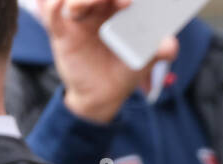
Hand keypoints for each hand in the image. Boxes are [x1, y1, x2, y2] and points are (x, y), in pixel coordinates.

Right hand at [38, 0, 178, 124]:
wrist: (103, 96)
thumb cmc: (124, 69)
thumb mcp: (144, 61)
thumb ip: (158, 51)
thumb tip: (171, 46)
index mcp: (116, 7)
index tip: (129, 2)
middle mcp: (96, 7)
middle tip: (121, 2)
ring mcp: (77, 17)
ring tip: (81, 7)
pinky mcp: (61, 32)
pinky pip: (51, 12)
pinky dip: (52, 6)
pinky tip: (60, 6)